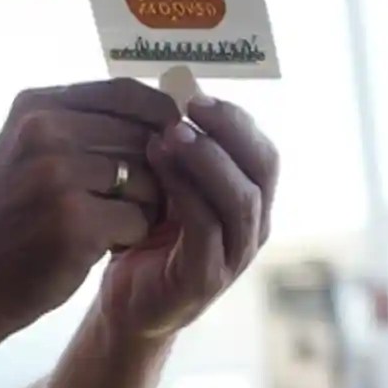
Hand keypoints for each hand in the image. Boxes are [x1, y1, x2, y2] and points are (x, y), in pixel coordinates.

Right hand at [0, 79, 180, 333]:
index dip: (160, 117)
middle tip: (129, 200)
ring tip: (109, 222)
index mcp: (35, 105)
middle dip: (153, 172)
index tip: (170, 144)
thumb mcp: (29, 150)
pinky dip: (129, 237)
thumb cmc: (10, 214)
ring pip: (147, 179)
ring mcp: (55, 175)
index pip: (125, 92)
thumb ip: (82, 123)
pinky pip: (139, 219)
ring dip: (143, 207)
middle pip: (143, 138)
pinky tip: (100, 245)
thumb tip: (167, 108)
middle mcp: (43, 131)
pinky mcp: (73, 221)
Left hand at [97, 94, 278, 339]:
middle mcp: (251, 227)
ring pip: (239, 200)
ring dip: (206, 160)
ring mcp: (234, 255)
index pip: (261, 150)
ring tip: (170, 133)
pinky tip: (157, 168)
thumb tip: (167, 86)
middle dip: (228, 131)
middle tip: (190, 106)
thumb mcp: (166, 185)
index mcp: (248, 199)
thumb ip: (176, 148)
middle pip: (262, 169)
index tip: (195, 93)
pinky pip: (207, 229)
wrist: (126, 301)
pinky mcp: (206, 278)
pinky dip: (185, 193)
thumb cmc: (146, 234)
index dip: (235, 119)